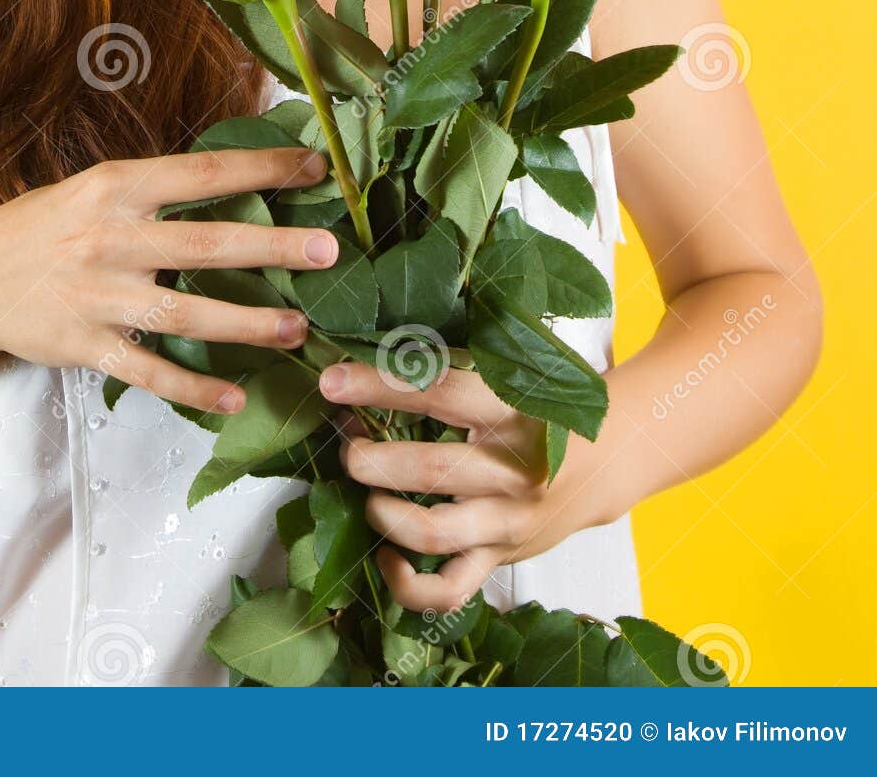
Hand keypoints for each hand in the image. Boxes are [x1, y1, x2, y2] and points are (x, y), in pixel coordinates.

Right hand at [0, 145, 338, 415]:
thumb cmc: (43, 227)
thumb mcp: (94, 189)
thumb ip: (155, 190)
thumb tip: (237, 180)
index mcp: (115, 187)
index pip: (201, 173)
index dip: (261, 168)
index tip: (315, 165)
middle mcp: (111, 239)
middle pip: (205, 244)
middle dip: (272, 247)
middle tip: (329, 251)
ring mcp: (99, 297)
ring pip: (185, 315)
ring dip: (247, 324)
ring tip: (297, 329)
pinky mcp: (86, 348)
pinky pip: (149, 372)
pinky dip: (193, 389)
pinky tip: (235, 398)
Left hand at [318, 359, 610, 613]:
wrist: (609, 459)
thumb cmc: (545, 407)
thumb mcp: (512, 374)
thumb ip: (453, 366)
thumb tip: (371, 351)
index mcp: (513, 412)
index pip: (439, 393)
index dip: (379, 386)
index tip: (332, 381)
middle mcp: (512, 471)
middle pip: (431, 470)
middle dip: (372, 459)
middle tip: (347, 445)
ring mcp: (507, 522)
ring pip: (434, 533)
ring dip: (383, 514)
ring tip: (365, 493)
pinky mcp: (501, 559)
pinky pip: (449, 590)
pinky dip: (408, 584)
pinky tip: (386, 556)